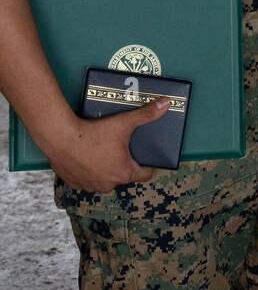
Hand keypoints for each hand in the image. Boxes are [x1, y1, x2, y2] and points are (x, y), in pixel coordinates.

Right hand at [47, 97, 170, 193]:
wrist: (60, 138)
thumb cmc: (93, 132)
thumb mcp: (123, 122)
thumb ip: (146, 115)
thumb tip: (166, 104)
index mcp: (124, 173)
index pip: (145, 175)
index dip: (148, 166)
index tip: (146, 157)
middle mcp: (108, 184)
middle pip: (123, 176)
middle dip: (124, 164)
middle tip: (121, 148)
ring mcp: (90, 186)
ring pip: (104, 180)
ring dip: (105, 169)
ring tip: (103, 151)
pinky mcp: (75, 183)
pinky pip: (87, 180)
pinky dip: (88, 171)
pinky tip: (87, 157)